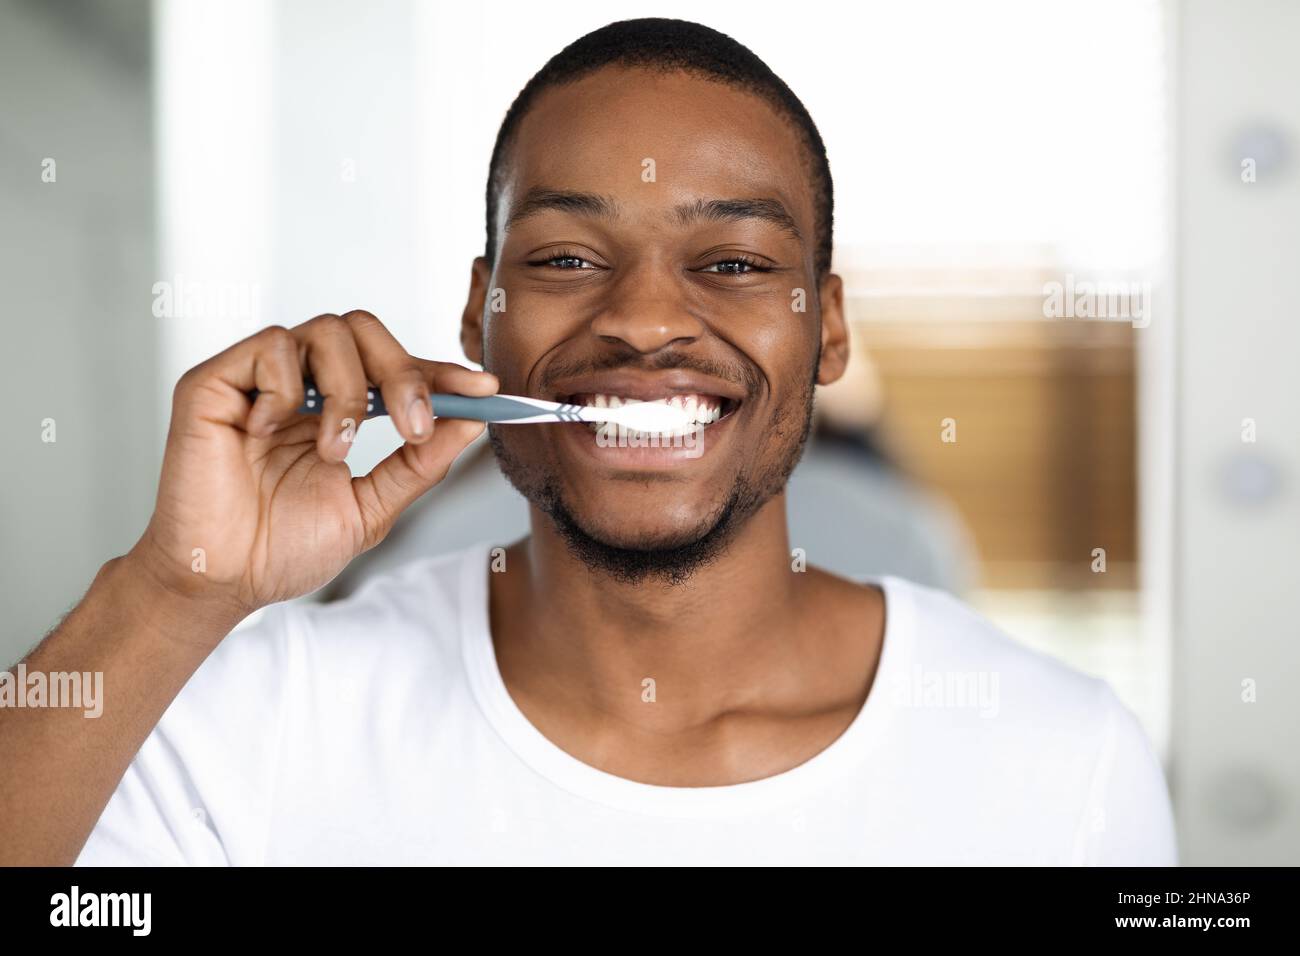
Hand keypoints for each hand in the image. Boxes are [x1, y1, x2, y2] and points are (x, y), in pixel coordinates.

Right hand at [128, 310, 496, 622]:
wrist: (223, 581)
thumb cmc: (283, 549)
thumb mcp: (372, 507)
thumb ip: (420, 463)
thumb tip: (472, 419)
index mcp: (339, 410)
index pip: (397, 368)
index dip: (442, 373)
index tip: (486, 389)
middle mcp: (301, 385)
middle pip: (365, 330)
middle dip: (403, 373)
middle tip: (413, 426)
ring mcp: (259, 379)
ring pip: (326, 331)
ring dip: (348, 391)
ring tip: (334, 452)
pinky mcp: (215, 381)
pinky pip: (270, 346)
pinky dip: (285, 389)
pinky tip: (270, 434)